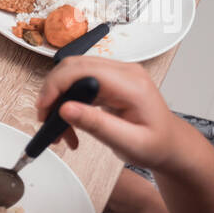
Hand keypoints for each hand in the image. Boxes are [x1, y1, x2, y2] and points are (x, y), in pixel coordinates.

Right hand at [37, 56, 188, 173]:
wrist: (169, 145)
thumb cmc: (155, 145)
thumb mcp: (128, 142)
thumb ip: (96, 125)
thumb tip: (65, 109)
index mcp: (132, 84)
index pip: (83, 70)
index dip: (56, 85)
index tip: (44, 108)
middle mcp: (124, 72)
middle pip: (73, 66)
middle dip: (52, 92)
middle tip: (46, 120)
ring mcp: (116, 74)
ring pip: (72, 74)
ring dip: (58, 99)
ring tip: (59, 129)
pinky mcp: (109, 81)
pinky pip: (78, 83)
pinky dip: (67, 102)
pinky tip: (69, 124)